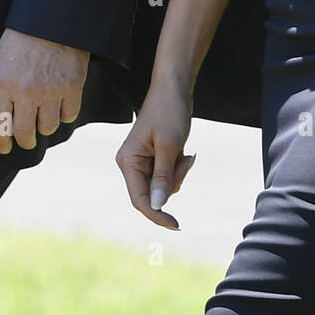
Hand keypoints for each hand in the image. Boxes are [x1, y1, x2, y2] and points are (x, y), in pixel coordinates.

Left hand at [0, 28, 89, 153]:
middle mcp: (26, 92)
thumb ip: (3, 87)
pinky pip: (69, 115)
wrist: (54, 16)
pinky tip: (61, 105)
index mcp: (3, 83)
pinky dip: (65, 114)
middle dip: (25, 140)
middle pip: (25, 133)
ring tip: (44, 116)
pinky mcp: (73, 86)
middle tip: (26, 139)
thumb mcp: (3, 59)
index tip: (4, 147)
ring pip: (48, 127)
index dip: (1, 142)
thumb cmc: (23, 35)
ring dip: (45, 125)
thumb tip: (6, 115)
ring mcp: (51, 90)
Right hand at [115, 80, 196, 229]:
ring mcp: (141, 162)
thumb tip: (157, 206)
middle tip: (186, 160)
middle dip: (174, 181)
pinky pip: (168, 176)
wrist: (173, 90)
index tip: (176, 225)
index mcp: (128, 161)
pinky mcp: (153, 159)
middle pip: (153, 194)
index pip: (139, 199)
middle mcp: (130, 164)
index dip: (156, 215)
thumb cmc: (169, 112)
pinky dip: (179, 168)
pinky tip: (184, 152)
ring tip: (185, 152)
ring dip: (179, 173)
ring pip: (163, 186)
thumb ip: (163, 177)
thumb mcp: (170, 146)